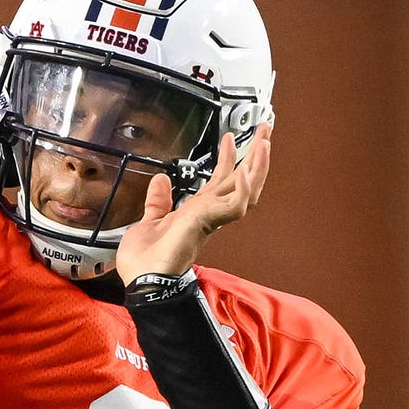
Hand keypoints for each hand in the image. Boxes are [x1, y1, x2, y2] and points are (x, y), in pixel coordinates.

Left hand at [114, 117, 274, 284]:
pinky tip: (245, 172)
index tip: (230, 137)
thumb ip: (158, 201)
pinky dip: (242, 188)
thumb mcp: (149, 221)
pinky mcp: (210, 224)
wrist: (142, 279)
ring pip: (248, 189)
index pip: (221, 180)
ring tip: (264, 142)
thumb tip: (161, 179)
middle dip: (255, 153)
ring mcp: (213, 218)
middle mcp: (211, 212)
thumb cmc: (146, 260)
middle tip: (266, 128)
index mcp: (198, 211)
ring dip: (258, 165)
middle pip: (243, 178)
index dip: (228, 158)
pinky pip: (236, 205)